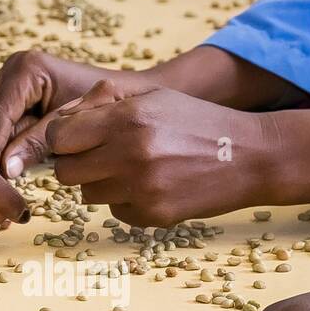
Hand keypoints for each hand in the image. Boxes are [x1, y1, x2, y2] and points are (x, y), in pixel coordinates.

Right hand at [0, 48, 144, 169]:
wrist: (132, 95)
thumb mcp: (71, 127)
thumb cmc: (109, 106)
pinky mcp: (17, 97)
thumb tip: (6, 169)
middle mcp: (13, 69)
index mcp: (27, 68)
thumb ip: (38, 143)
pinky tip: (5, 170)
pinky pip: (1, 124)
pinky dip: (2, 145)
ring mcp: (12, 82)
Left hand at [45, 80, 273, 225]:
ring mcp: (142, 189)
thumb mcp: (154, 95)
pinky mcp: (153, 215)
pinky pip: (115, 211)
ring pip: (87, 194)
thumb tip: (62, 118)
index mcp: (128, 118)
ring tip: (130, 168)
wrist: (249, 156)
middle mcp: (131, 154)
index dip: (63, 137)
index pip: (60, 136)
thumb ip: (104, 100)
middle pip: (65, 171)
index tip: (77, 137)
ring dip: (100, 182)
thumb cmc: (197, 120)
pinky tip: (151, 185)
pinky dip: (125, 200)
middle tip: (99, 155)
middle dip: (76, 162)